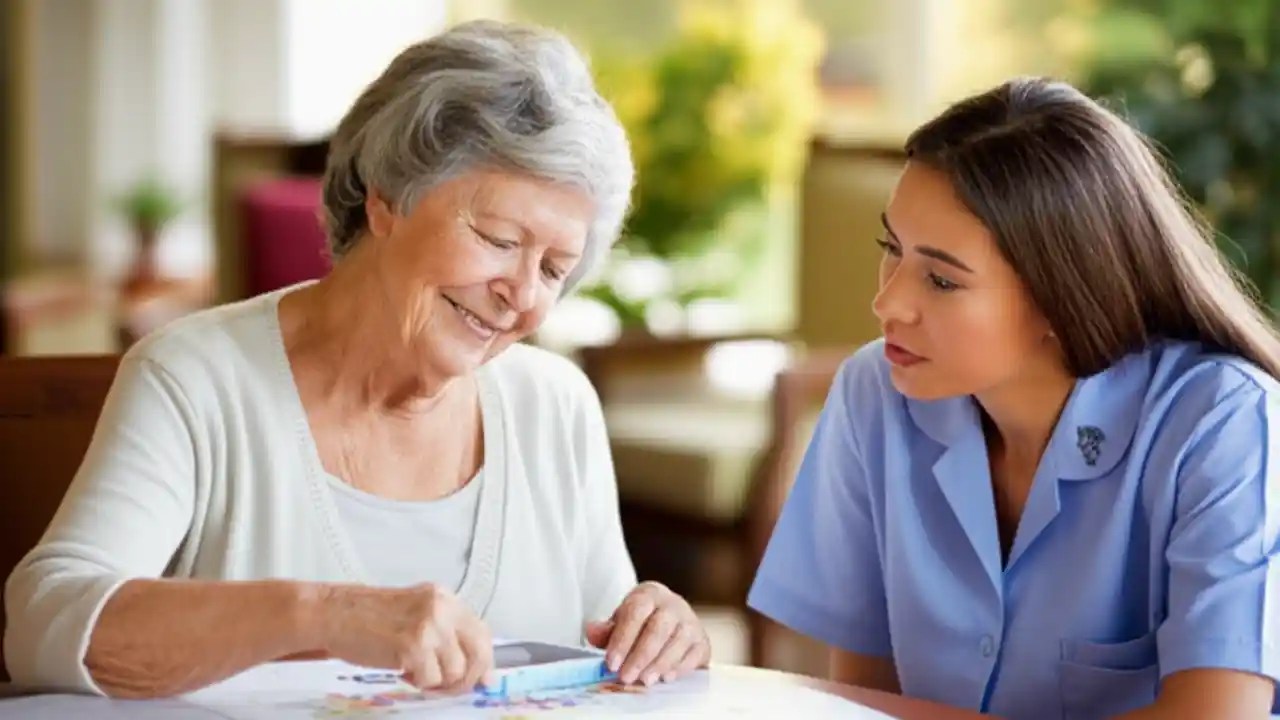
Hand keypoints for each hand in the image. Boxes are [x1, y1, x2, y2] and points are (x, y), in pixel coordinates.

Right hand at [317, 583, 492, 693]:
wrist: (334, 614)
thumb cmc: (370, 616)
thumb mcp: (417, 612)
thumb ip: (446, 632)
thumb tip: (476, 665)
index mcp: (445, 599)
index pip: (482, 632)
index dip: (485, 660)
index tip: (483, 678)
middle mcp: (442, 609)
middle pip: (478, 654)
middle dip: (467, 678)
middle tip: (449, 686)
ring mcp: (429, 627)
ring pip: (455, 672)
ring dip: (437, 682)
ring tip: (415, 672)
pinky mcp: (412, 646)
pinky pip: (430, 679)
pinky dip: (418, 683)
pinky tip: (402, 671)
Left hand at [585, 581, 710, 685]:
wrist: (673, 623)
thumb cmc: (641, 624)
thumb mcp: (621, 622)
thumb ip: (606, 630)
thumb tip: (592, 631)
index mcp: (649, 595)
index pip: (635, 612)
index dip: (622, 638)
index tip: (612, 662)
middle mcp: (672, 604)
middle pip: (658, 628)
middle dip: (640, 655)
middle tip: (626, 677)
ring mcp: (690, 622)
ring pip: (677, 641)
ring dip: (659, 664)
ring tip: (644, 681)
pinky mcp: (702, 641)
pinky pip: (693, 654)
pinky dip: (679, 667)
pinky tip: (665, 678)